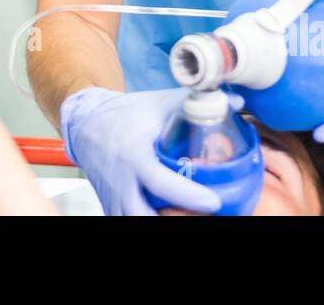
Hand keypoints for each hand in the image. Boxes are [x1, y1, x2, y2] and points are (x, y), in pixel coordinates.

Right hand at [60, 86, 239, 215]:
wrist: (85, 123)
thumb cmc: (124, 114)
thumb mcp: (158, 104)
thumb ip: (195, 104)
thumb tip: (237, 101)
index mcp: (134, 154)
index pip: (160, 181)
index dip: (187, 195)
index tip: (213, 202)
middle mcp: (121, 180)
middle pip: (143, 215)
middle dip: (173, 220)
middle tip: (204, 216)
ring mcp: (113, 197)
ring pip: (135, 221)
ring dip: (161, 221)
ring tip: (187, 216)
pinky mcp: (110, 206)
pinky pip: (129, 220)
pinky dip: (149, 220)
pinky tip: (169, 215)